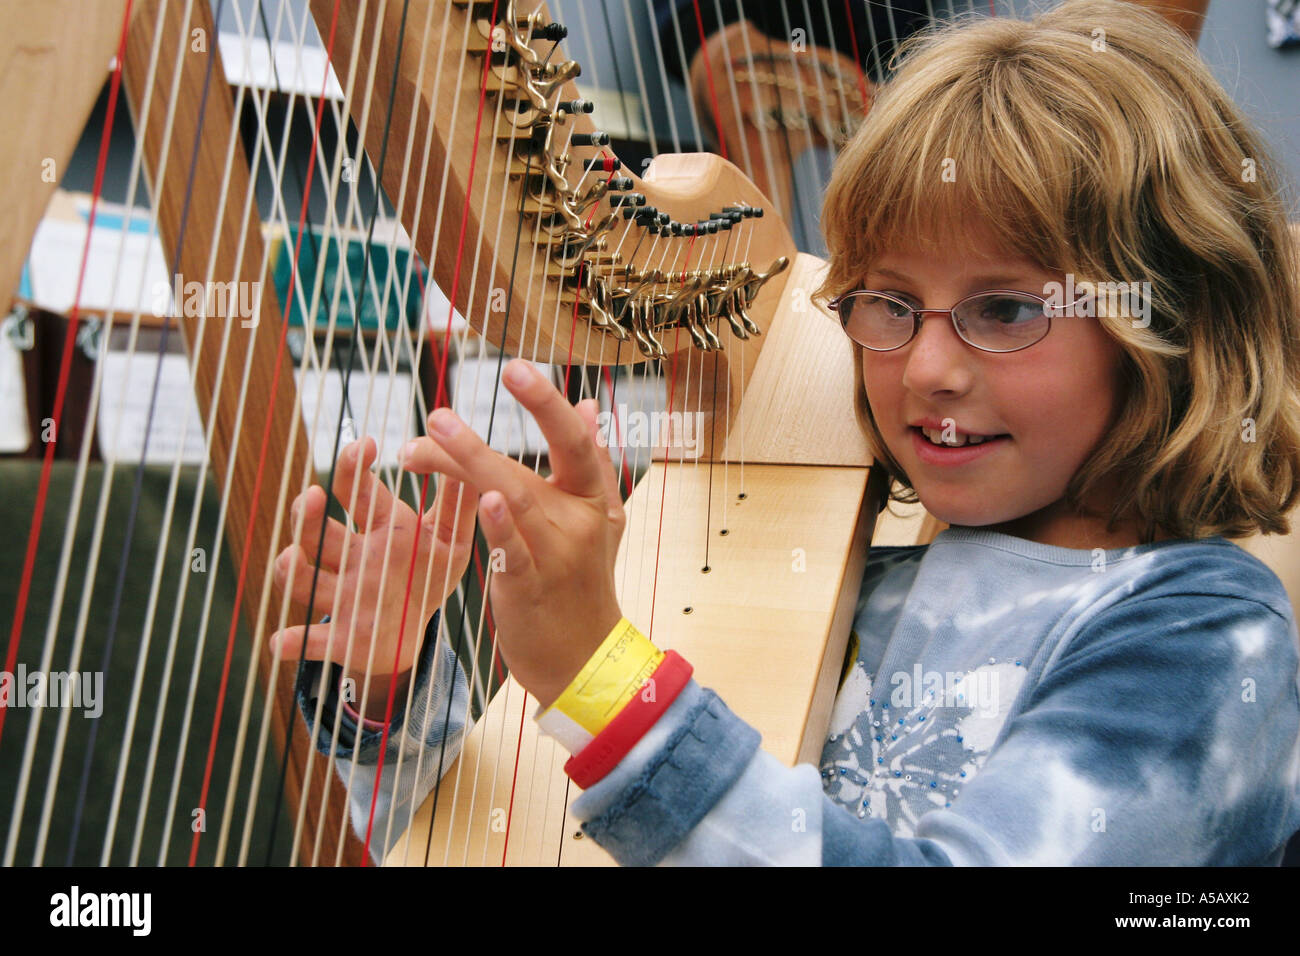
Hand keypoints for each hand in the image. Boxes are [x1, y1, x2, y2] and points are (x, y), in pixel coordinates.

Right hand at [270, 437, 477, 718]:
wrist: (412, 632)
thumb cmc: (428, 573)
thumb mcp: (450, 539)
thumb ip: (458, 503)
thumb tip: (469, 456)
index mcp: (381, 529)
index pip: (360, 493)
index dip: (356, 468)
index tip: (363, 444)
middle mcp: (353, 558)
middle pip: (323, 533)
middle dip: (310, 515)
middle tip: (311, 496)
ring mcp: (342, 597)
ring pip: (307, 580)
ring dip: (293, 569)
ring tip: (290, 559)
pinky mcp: (341, 639)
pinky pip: (313, 641)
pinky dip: (295, 642)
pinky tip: (281, 643)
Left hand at [400, 359, 625, 708]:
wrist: (586, 661)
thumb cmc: (582, 585)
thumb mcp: (598, 522)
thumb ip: (591, 463)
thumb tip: (590, 404)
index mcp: (593, 499)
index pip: (574, 441)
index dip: (546, 403)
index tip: (513, 367)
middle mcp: (580, 522)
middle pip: (525, 470)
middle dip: (476, 441)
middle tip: (435, 415)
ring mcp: (558, 556)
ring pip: (512, 500)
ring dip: (469, 465)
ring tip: (428, 439)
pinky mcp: (532, 588)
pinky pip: (513, 552)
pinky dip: (499, 525)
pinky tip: (482, 499)